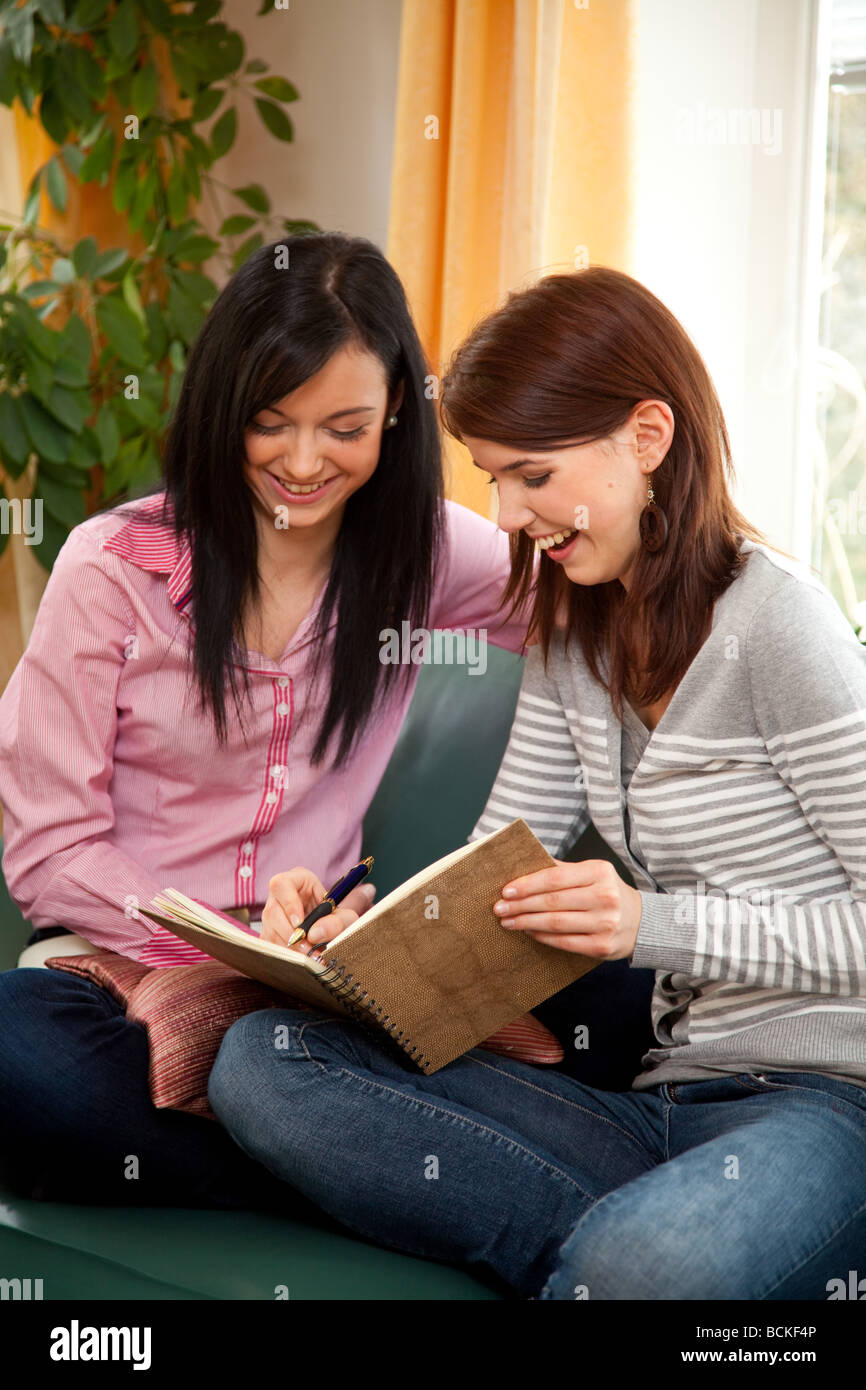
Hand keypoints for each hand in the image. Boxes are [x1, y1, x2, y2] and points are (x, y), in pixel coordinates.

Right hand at [260, 867, 375, 954]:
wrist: (328, 928)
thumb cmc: (334, 916)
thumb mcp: (344, 916)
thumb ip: (337, 922)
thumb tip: (314, 933)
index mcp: (295, 881)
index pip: (281, 885)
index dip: (288, 904)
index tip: (299, 923)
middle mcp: (278, 896)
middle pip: (272, 912)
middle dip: (290, 934)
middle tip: (307, 948)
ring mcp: (270, 915)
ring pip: (269, 931)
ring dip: (288, 947)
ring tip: (308, 955)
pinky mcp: (267, 932)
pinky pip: (268, 945)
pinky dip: (284, 954)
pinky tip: (299, 958)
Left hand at [492, 858, 641, 958]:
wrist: (641, 922)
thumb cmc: (607, 893)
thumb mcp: (592, 874)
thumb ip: (562, 870)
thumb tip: (523, 870)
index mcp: (599, 872)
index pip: (555, 877)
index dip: (527, 885)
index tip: (506, 890)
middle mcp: (605, 896)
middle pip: (553, 902)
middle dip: (521, 905)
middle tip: (499, 908)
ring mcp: (605, 923)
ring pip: (556, 923)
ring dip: (527, 923)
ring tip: (508, 921)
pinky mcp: (602, 946)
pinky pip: (564, 942)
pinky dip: (543, 937)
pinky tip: (529, 932)